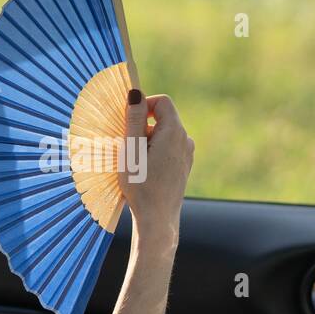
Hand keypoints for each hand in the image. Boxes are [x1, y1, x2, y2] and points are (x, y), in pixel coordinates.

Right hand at [119, 90, 193, 249]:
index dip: (143, 106)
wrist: (157, 220)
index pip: (162, 102)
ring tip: (134, 162)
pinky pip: (167, 149)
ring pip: (163, 135)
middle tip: (127, 147)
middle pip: (162, 118)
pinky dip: (153, 153)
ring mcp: (186, 155)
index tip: (128, 122)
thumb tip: (136, 93)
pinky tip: (143, 171)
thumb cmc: (141, 185)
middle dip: (142, 126)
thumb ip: (134, 119)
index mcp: (175, 132)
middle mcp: (185, 140)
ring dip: (146, 141)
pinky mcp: (183, 167)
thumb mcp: (131, 149)